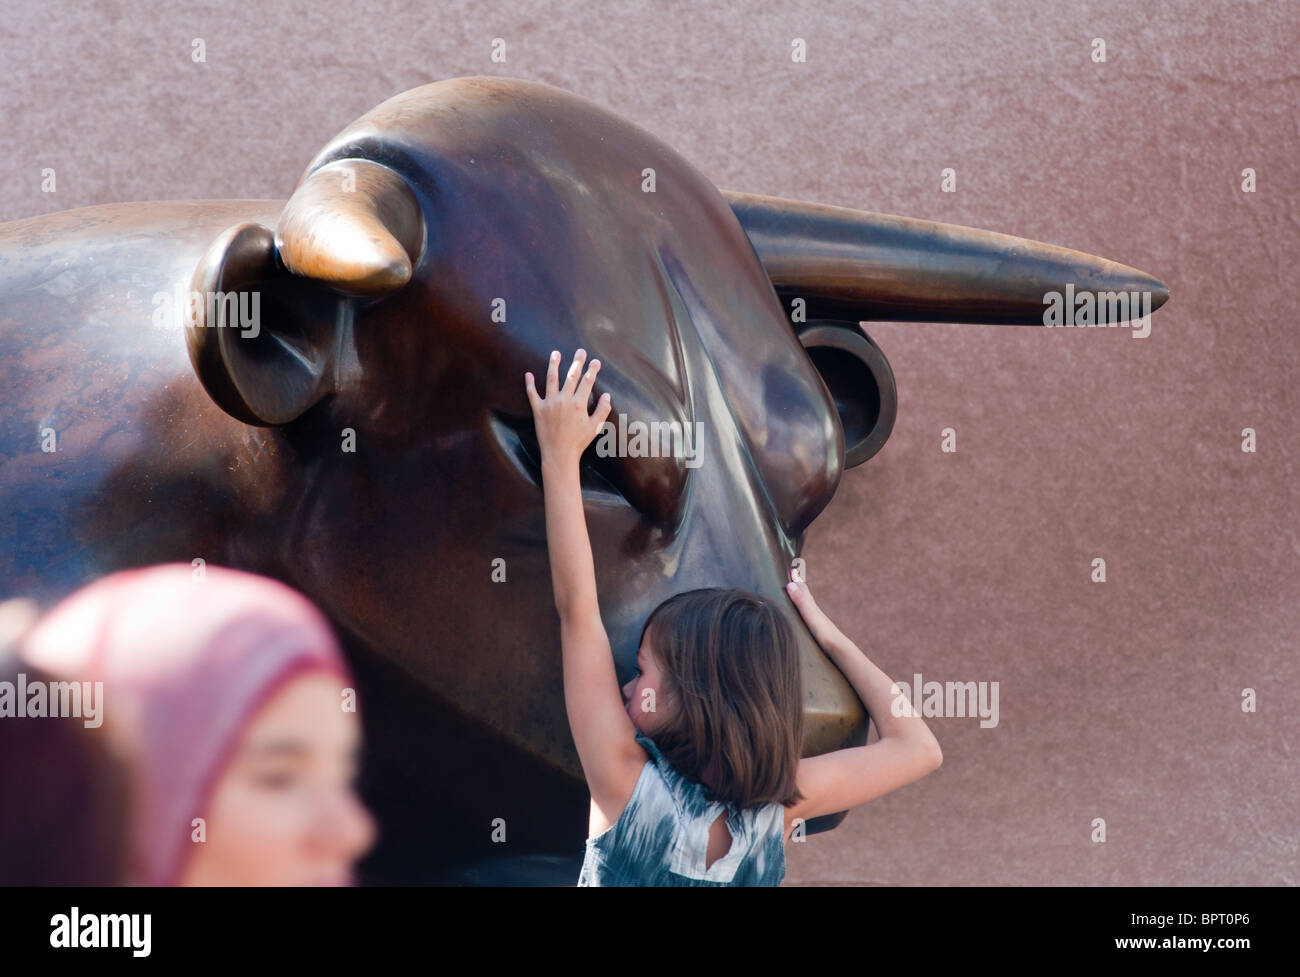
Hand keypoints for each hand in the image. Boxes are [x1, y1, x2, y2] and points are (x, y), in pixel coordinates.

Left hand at [524, 348, 611, 468]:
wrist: (558, 455)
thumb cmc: (578, 442)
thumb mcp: (595, 427)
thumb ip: (602, 410)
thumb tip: (607, 396)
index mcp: (578, 404)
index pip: (587, 382)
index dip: (592, 370)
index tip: (595, 361)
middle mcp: (563, 400)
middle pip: (571, 376)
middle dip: (577, 362)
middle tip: (580, 351)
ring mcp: (549, 404)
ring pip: (552, 379)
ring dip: (554, 365)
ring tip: (556, 353)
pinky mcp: (538, 410)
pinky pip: (532, 394)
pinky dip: (529, 384)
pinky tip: (528, 374)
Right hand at [786, 566, 830, 633]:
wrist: (837, 647)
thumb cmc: (824, 632)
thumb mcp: (810, 615)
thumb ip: (800, 601)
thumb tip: (790, 584)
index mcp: (812, 606)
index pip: (802, 589)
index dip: (796, 579)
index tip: (792, 569)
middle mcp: (814, 610)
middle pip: (806, 594)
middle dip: (799, 585)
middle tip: (794, 575)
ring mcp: (816, 620)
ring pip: (807, 604)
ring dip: (801, 597)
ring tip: (798, 593)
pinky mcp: (816, 629)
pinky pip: (808, 615)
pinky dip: (804, 610)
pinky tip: (805, 616)